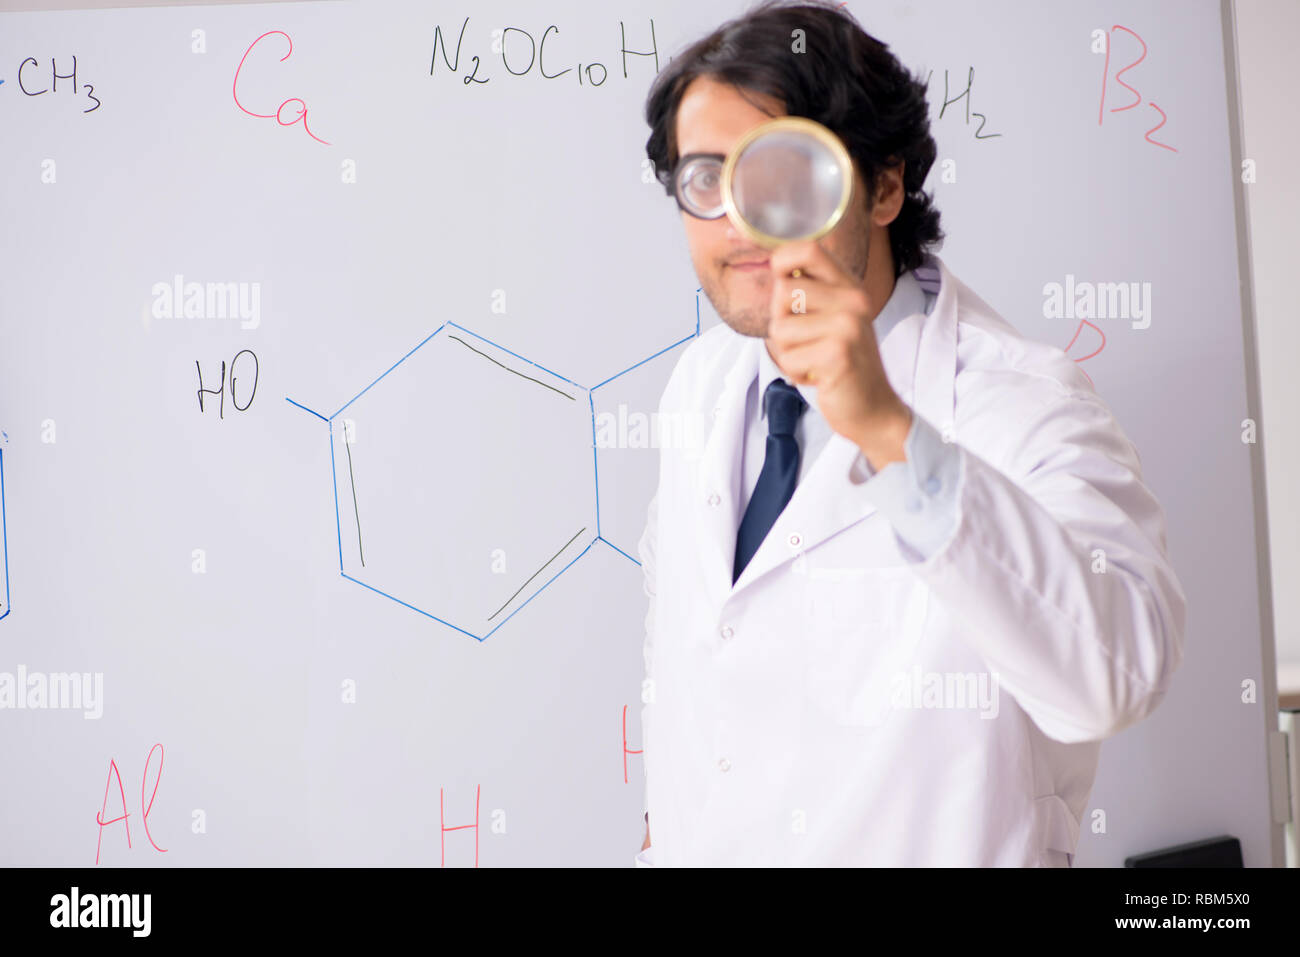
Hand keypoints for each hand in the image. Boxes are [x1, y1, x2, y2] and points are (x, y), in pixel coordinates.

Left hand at [766, 239, 911, 470]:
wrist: (873, 408)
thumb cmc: (842, 364)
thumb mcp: (831, 319)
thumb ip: (808, 293)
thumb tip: (771, 261)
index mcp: (849, 287)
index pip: (809, 249)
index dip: (782, 261)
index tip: (782, 281)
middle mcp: (852, 301)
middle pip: (782, 292)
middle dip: (781, 322)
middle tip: (806, 342)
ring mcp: (847, 326)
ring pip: (779, 328)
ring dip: (788, 352)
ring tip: (813, 361)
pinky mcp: (838, 354)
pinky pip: (788, 357)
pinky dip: (796, 373)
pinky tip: (818, 376)